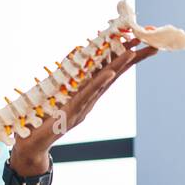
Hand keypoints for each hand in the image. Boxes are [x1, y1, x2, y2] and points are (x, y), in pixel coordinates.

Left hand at [7, 35, 157, 173]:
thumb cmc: (42, 120)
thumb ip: (67, 81)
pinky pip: (88, 94)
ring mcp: (83, 106)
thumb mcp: (56, 95)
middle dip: (133, 58)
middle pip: (115, 74)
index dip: (126, 55)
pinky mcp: (72, 112)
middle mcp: (90, 99)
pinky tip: (110, 73)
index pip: (111, 70)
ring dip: (120, 67)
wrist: (31, 145)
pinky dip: (99, 83)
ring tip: (134, 52)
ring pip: (105, 83)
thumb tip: (73, 60)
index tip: (142, 40)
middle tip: (153, 42)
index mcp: (87, 93)